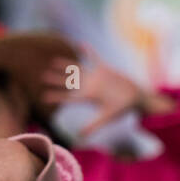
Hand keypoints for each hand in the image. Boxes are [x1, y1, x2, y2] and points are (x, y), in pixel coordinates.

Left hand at [39, 46, 176, 138]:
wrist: (136, 98)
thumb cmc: (122, 109)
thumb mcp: (107, 117)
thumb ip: (94, 125)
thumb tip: (80, 135)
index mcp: (88, 97)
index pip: (68, 97)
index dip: (56, 96)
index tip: (44, 97)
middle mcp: (89, 86)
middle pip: (69, 83)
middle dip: (56, 80)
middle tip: (43, 77)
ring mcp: (96, 77)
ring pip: (77, 69)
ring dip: (66, 65)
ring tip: (54, 61)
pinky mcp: (105, 69)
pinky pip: (95, 58)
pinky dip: (89, 51)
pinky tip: (81, 44)